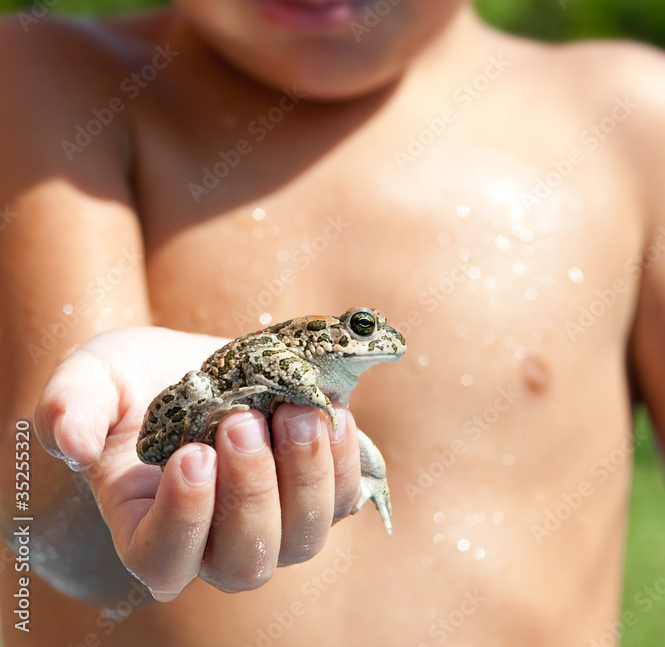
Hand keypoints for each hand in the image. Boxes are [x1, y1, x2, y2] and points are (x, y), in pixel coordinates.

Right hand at [34, 326, 361, 598]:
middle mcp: (214, 541)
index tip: (192, 455)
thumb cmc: (130, 381)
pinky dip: (345, 460)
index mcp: (147, 525)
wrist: (192, 362)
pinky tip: (332, 413)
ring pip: (303, 538)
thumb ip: (70, 406)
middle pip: (245, 560)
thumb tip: (70, 443)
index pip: (164, 559)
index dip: (184, 519)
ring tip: (294, 410)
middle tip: (241, 420)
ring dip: (306, 474)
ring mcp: (273, 521)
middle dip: (250, 491)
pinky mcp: (317, 489)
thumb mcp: (90, 378)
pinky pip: (346, 498)